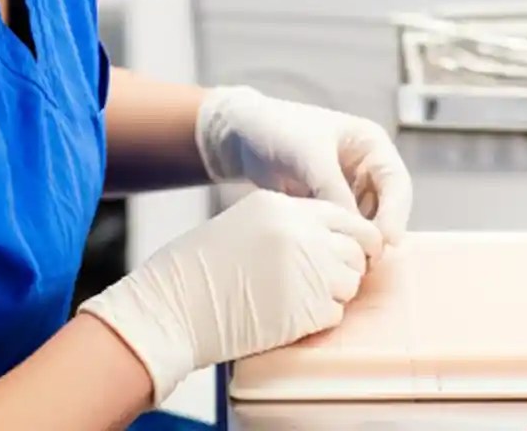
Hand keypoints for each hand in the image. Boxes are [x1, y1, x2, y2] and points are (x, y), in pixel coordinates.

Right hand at [78, 191, 381, 403]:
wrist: (170, 309)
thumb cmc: (193, 272)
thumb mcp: (239, 225)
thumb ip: (284, 226)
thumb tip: (325, 243)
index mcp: (280, 206)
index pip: (343, 215)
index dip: (352, 237)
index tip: (350, 252)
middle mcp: (300, 232)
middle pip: (356, 246)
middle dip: (348, 265)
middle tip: (328, 282)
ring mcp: (308, 270)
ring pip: (351, 281)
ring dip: (335, 294)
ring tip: (300, 301)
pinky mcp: (307, 309)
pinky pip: (336, 313)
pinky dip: (320, 319)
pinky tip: (291, 318)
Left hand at [194, 86, 412, 243]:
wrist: (239, 134)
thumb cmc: (276, 130)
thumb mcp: (308, 156)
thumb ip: (333, 190)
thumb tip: (356, 230)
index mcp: (371, 145)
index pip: (396, 183)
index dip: (396, 213)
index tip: (386, 240)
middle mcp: (366, 169)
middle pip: (387, 208)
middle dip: (379, 234)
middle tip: (368, 261)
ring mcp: (348, 190)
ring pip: (366, 223)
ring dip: (360, 242)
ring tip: (349, 263)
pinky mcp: (327, 207)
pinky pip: (342, 229)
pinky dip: (340, 243)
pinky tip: (331, 258)